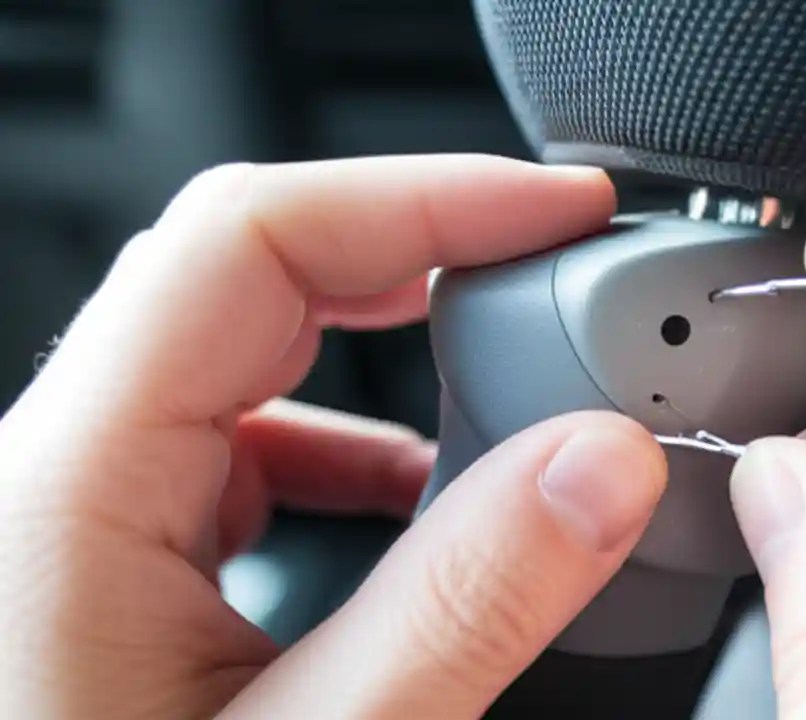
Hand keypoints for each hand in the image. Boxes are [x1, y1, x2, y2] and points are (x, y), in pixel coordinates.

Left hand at [0, 156, 666, 717]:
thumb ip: (468, 603)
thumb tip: (602, 467)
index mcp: (71, 485)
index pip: (252, 237)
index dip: (422, 195)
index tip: (555, 211)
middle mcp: (62, 471)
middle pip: (257, 272)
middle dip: (423, 254)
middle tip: (555, 274)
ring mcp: (88, 509)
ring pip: (255, 355)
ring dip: (393, 354)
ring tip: (508, 385)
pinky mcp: (120, 553)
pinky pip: (247, 440)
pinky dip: (356, 443)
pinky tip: (422, 498)